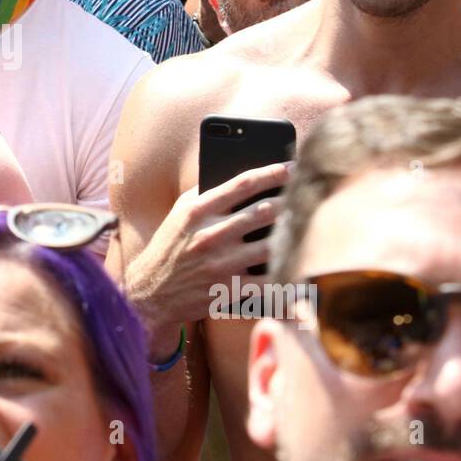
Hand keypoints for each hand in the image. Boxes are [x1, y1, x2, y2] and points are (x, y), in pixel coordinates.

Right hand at [124, 163, 290, 345]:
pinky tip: (301, 267)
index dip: (273, 173)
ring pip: (271, 245)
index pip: (243, 184)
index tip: (294, 168)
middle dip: (291, 203)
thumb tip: (240, 174)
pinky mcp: (229, 289)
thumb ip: (204, 191)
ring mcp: (221, 264)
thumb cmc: (170, 248)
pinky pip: (268, 282)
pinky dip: (287, 275)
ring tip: (308, 228)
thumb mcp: (178, 213)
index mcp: (197, 211)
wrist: (151, 293)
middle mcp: (210, 235)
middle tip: (309, 197)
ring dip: (292, 236)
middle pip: (264, 212)